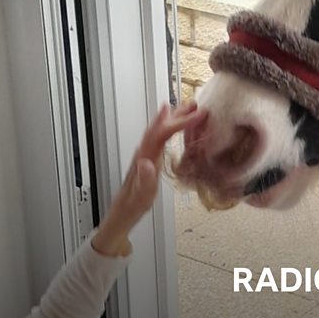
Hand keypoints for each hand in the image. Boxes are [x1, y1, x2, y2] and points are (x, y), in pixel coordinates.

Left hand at [91, 101, 207, 256]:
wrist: (122, 213)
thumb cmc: (132, 206)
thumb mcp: (141, 196)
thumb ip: (144, 180)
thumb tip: (147, 161)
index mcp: (145, 158)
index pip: (162, 133)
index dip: (179, 122)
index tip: (197, 115)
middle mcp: (144, 152)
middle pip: (160, 127)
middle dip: (178, 114)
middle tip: (195, 104)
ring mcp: (146, 154)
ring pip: (159, 129)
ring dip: (173, 117)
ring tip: (187, 107)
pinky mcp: (149, 157)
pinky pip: (160, 136)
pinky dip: (168, 126)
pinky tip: (172, 123)